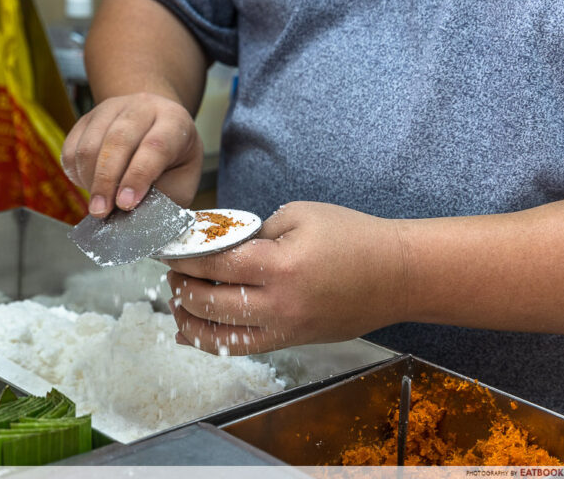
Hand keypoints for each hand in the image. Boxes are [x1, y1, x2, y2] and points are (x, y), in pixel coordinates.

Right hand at [61, 92, 202, 216]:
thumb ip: (164, 194)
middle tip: (102, 212)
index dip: (138, 176)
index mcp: (174, 121)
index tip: (126, 204)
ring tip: (99, 204)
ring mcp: (112, 108)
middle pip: (117, 141)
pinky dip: (77, 174)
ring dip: (90, 180)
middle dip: (106, 182)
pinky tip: (90, 186)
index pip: (155, 146)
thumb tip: (132, 210)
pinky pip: (71, 148)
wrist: (158, 127)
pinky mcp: (88, 117)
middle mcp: (143, 107)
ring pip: (90, 145)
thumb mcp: (183, 180)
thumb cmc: (174, 161)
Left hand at [164, 202, 407, 354]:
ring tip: (175, 301)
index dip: (183, 256)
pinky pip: (242, 348)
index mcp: (280, 266)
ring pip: (219, 335)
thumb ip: (256, 232)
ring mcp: (285, 329)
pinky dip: (211, 342)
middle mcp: (279, 305)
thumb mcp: (299, 215)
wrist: (397, 275)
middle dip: (181, 286)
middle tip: (170, 271)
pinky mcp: (292, 341)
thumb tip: (222, 247)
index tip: (166, 249)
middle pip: (209, 302)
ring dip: (189, 318)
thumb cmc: (353, 237)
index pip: (214, 264)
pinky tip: (189, 332)